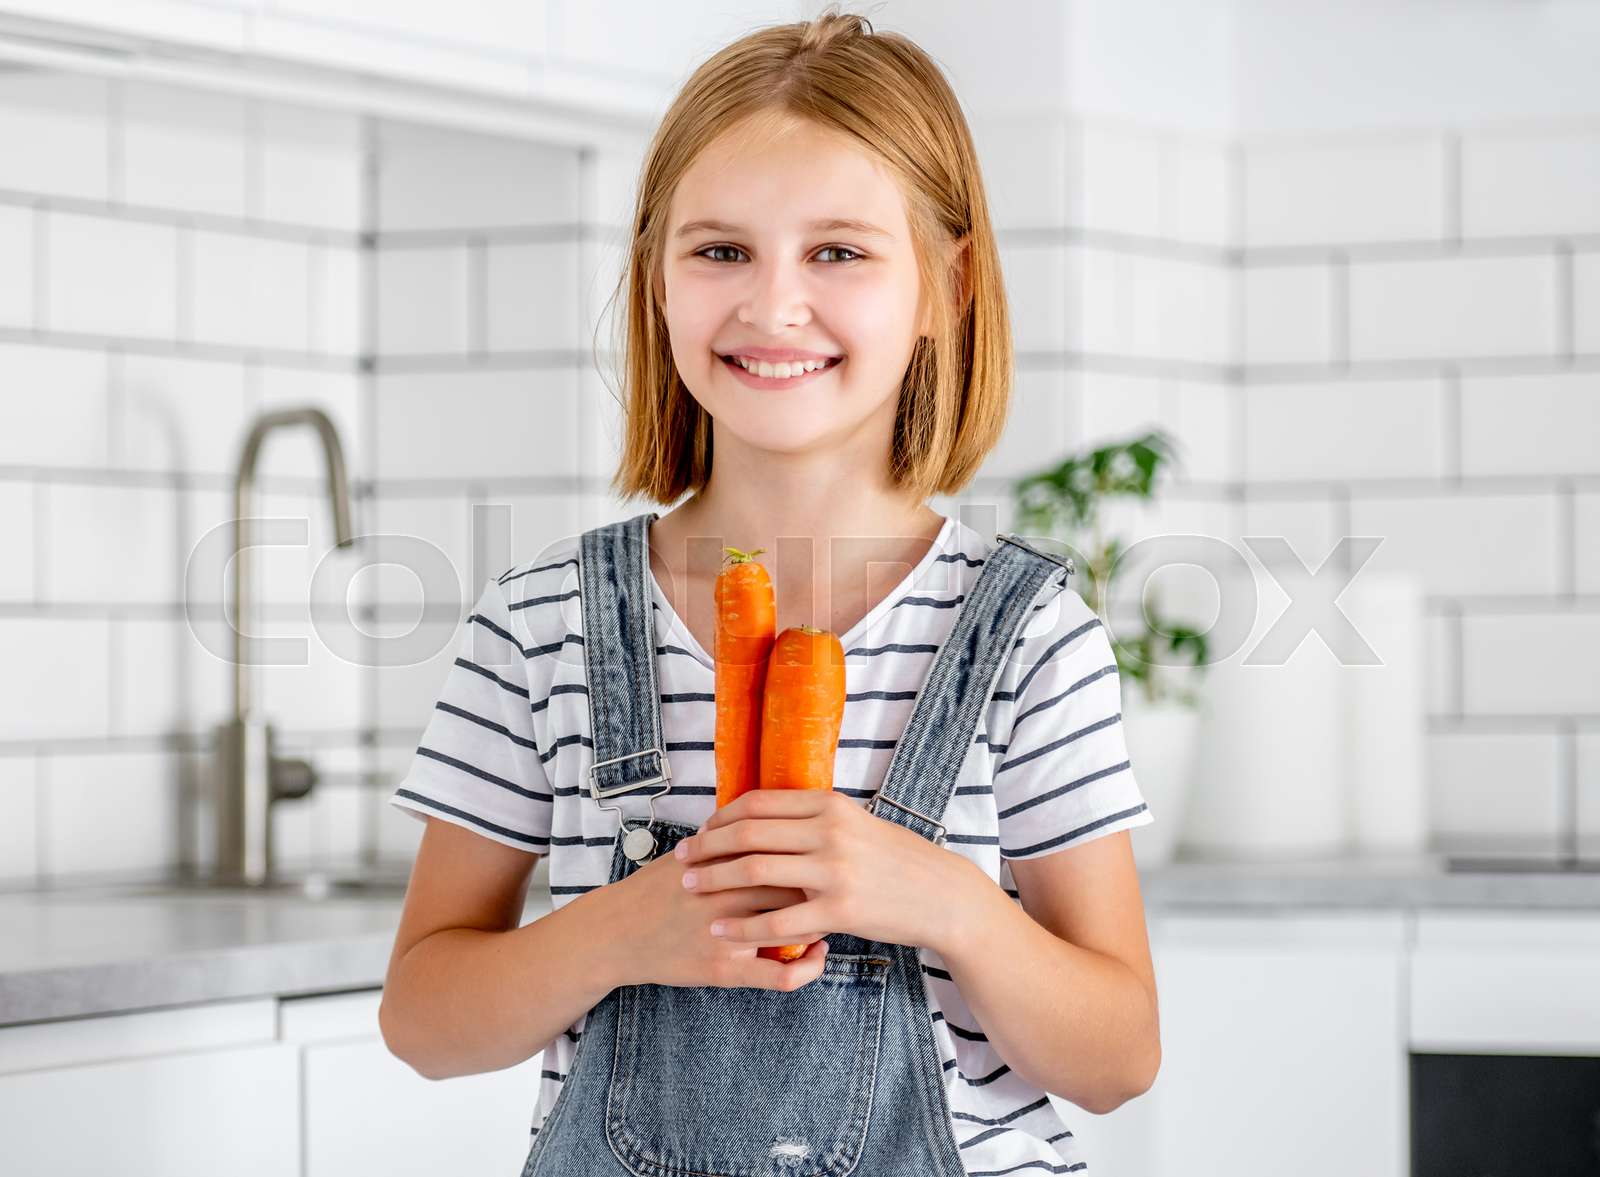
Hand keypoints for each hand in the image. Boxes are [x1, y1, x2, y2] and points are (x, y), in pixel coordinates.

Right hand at [610, 826, 829, 990]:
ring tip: (829, 920)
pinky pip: (779, 975)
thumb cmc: (657, 889)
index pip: (784, 848)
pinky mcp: (724, 969)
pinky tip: (816, 957)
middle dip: (821, 888)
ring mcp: (727, 934)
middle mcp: (728, 893)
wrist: (617, 932)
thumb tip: (767, 818)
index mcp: (723, 861)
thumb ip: (730, 840)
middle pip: (796, 884)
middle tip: (836, 890)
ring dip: (821, 924)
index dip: (812, 853)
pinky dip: (808, 969)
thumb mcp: (692, 854)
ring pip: (795, 927)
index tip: (824, 859)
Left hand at [675, 788, 965, 952]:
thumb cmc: (894, 860)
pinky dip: (742, 927)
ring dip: (715, 879)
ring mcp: (834, 870)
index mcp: (829, 805)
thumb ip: (814, 819)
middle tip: (682, 858)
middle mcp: (828, 831)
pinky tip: (722, 932)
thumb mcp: (856, 824)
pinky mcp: (839, 910)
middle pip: (748, 832)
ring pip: (755, 871)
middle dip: (707, 846)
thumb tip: (766, 817)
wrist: (940, 895)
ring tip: (691, 887)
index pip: (758, 804)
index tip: (702, 831)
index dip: (721, 817)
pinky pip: (777, 922)